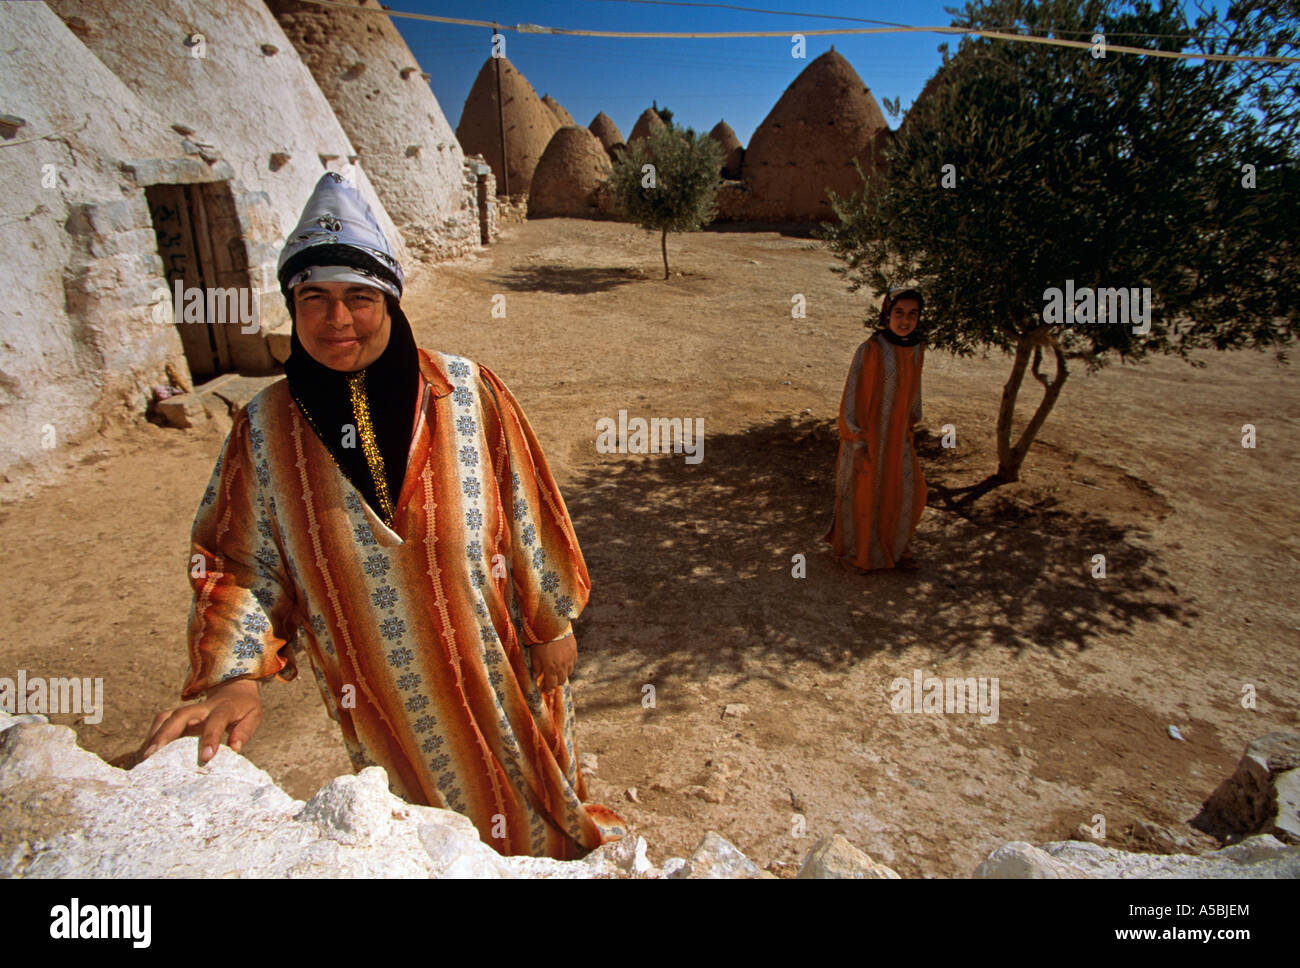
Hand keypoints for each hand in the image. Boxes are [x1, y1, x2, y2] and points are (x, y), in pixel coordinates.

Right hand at [141, 677, 262, 765]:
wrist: (233, 688)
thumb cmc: (243, 707)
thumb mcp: (253, 716)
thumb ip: (244, 731)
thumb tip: (235, 748)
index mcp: (224, 709)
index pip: (216, 721)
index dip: (211, 737)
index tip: (206, 757)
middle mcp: (202, 707)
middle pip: (180, 715)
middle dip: (166, 734)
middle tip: (152, 755)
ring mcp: (188, 709)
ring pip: (166, 717)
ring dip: (154, 735)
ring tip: (144, 758)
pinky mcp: (178, 714)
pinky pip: (161, 722)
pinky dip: (151, 736)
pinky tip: (144, 753)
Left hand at [531, 633, 576, 691]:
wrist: (553, 624)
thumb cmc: (540, 640)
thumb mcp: (534, 655)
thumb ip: (536, 668)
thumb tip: (535, 678)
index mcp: (550, 668)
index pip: (551, 684)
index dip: (547, 689)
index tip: (543, 690)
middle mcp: (562, 666)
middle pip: (561, 681)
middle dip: (554, 683)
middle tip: (548, 681)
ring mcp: (569, 659)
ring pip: (568, 673)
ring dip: (562, 675)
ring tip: (555, 672)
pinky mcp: (574, 652)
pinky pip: (572, 663)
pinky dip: (567, 666)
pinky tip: (562, 662)